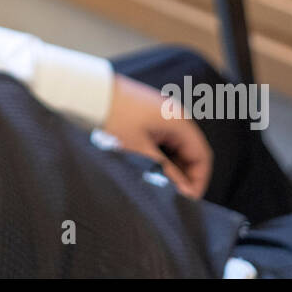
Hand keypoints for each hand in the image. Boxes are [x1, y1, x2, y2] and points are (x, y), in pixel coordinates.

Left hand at [101, 74, 212, 198]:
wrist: (88, 92)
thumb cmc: (113, 117)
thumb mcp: (140, 150)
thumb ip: (166, 171)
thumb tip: (185, 191)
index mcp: (180, 121)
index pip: (202, 156)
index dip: (198, 180)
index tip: (188, 199)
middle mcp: (175, 116)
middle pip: (191, 152)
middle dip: (185, 175)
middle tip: (171, 195)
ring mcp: (162, 114)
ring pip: (176, 147)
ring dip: (171, 167)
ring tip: (158, 185)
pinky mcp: (148, 115)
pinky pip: (163, 140)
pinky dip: (161, 156)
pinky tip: (148, 168)